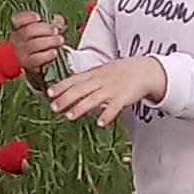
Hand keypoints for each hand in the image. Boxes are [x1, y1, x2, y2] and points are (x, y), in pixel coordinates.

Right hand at [7, 6, 69, 69]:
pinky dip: (47, 55)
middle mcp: (16, 39)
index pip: (17, 19)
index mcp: (18, 26)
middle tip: (56, 30)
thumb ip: (52, 21)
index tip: (39, 17)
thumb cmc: (37, 39)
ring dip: (50, 41)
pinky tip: (54, 52)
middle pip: (28, 31)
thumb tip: (58, 23)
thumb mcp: (43, 27)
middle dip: (45, 29)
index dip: (28, 17)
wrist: (31, 61)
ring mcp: (20, 52)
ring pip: (34, 44)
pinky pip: (37, 59)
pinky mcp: (28, 64)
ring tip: (60, 40)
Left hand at [49, 55, 169, 126]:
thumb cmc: (120, 72)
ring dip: (81, 108)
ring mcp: (112, 89)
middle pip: (80, 89)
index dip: (61, 86)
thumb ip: (86, 80)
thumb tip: (67, 90)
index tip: (49, 93)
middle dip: (66, 98)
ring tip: (70, 117)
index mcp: (94, 73)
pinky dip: (108, 114)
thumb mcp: (101, 71)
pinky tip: (100, 123)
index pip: (74, 79)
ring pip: (94, 98)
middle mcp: (101, 80)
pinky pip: (115, 107)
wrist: (144, 70)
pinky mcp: (124, 97)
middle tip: (54, 108)